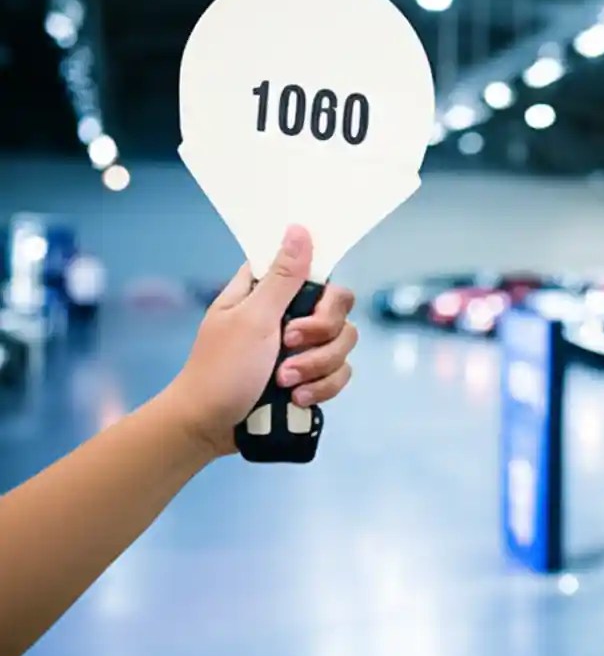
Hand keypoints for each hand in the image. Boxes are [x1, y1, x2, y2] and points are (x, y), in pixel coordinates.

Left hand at [168, 225, 357, 456]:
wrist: (209, 427)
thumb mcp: (252, 319)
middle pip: (338, 309)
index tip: (306, 307)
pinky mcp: (310, 376)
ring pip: (343, 344)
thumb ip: (284, 278)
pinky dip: (322, 388)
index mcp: (267, 292)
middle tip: (288, 346)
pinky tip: (296, 398)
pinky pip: (339, 374)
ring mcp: (301, 348)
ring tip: (285, 383)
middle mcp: (288, 315)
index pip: (312, 270)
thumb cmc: (220, 370)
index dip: (319, 288)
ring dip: (317, 367)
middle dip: (321, 335)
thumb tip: (299, 229)